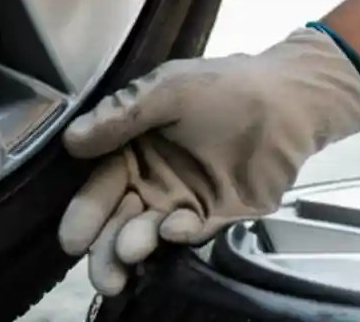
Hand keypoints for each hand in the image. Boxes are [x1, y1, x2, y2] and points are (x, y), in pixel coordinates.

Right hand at [57, 27, 359, 295]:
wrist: (288, 98)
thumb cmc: (226, 86)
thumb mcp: (170, 90)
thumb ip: (123, 115)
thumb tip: (71, 140)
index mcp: (134, 148)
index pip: (101, 187)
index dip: (85, 214)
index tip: (71, 239)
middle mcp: (153, 179)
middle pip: (118, 220)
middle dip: (104, 249)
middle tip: (100, 271)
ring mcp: (184, 200)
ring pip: (148, 234)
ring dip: (135, 248)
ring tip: (131, 252)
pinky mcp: (216, 216)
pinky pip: (190, 233)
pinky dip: (178, 235)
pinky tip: (174, 228)